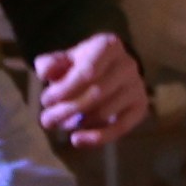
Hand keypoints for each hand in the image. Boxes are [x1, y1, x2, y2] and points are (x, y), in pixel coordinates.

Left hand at [33, 28, 150, 144]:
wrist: (110, 68)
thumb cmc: (82, 64)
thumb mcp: (64, 59)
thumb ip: (50, 64)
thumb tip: (45, 73)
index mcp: (108, 46)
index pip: (88, 71)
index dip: (65, 89)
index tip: (46, 101)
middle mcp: (128, 65)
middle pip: (96, 94)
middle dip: (67, 110)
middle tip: (46, 120)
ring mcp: (137, 87)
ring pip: (105, 112)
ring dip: (78, 123)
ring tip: (60, 125)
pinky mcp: (140, 107)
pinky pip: (120, 128)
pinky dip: (97, 138)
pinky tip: (77, 140)